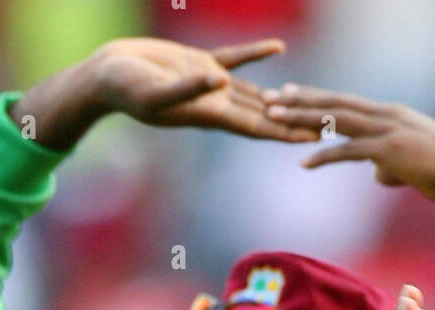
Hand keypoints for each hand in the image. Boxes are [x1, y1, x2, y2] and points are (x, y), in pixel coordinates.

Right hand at [92, 37, 312, 138]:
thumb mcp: (157, 92)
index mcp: (210, 114)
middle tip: (326, 122)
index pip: (258, 126)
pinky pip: (236, 59)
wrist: (107, 74)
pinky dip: (256, 54)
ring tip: (310, 99)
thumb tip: (220, 81)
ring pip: (256, 92)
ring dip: (282, 96)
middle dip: (294, 121)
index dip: (286, 131)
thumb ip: (189, 87)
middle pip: (265, 115)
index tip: (314, 137)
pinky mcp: (201, 63)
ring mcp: (211, 83)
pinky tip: (277, 47)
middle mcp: (217, 103)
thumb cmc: (127, 89)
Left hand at [263, 85, 434, 203]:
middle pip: (334, 103)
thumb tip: (375, 175)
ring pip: (336, 120)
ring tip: (273, 118)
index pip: (347, 103)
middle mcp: (387, 115)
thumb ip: (391, 168)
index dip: (317, 98)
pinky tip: (303, 162)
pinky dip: (325, 155)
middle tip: (269, 98)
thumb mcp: (414, 168)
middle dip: (299, 100)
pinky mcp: (391, 151)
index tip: (291, 94)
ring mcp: (389, 130)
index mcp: (393, 115)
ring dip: (301, 118)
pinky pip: (350, 151)